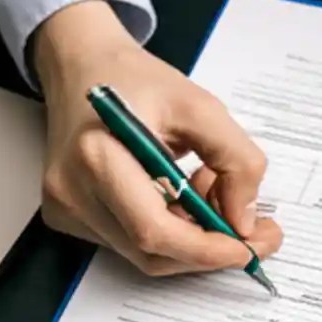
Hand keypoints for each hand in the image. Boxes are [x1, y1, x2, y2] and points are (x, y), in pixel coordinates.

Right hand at [32, 0, 282, 274]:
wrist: (82, 66)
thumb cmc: (136, 80)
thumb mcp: (200, 106)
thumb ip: (235, 161)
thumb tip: (245, 221)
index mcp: (98, 156)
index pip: (154, 230)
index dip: (207, 249)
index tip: (250, 245)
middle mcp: (74, 192)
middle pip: (151, 253)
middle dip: (209, 248)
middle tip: (253, 231)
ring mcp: (68, 209)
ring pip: (145, 255)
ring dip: (191, 238)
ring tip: (210, 190)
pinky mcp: (70, 216)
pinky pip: (130, 243)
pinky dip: (169, 232)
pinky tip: (181, 195)